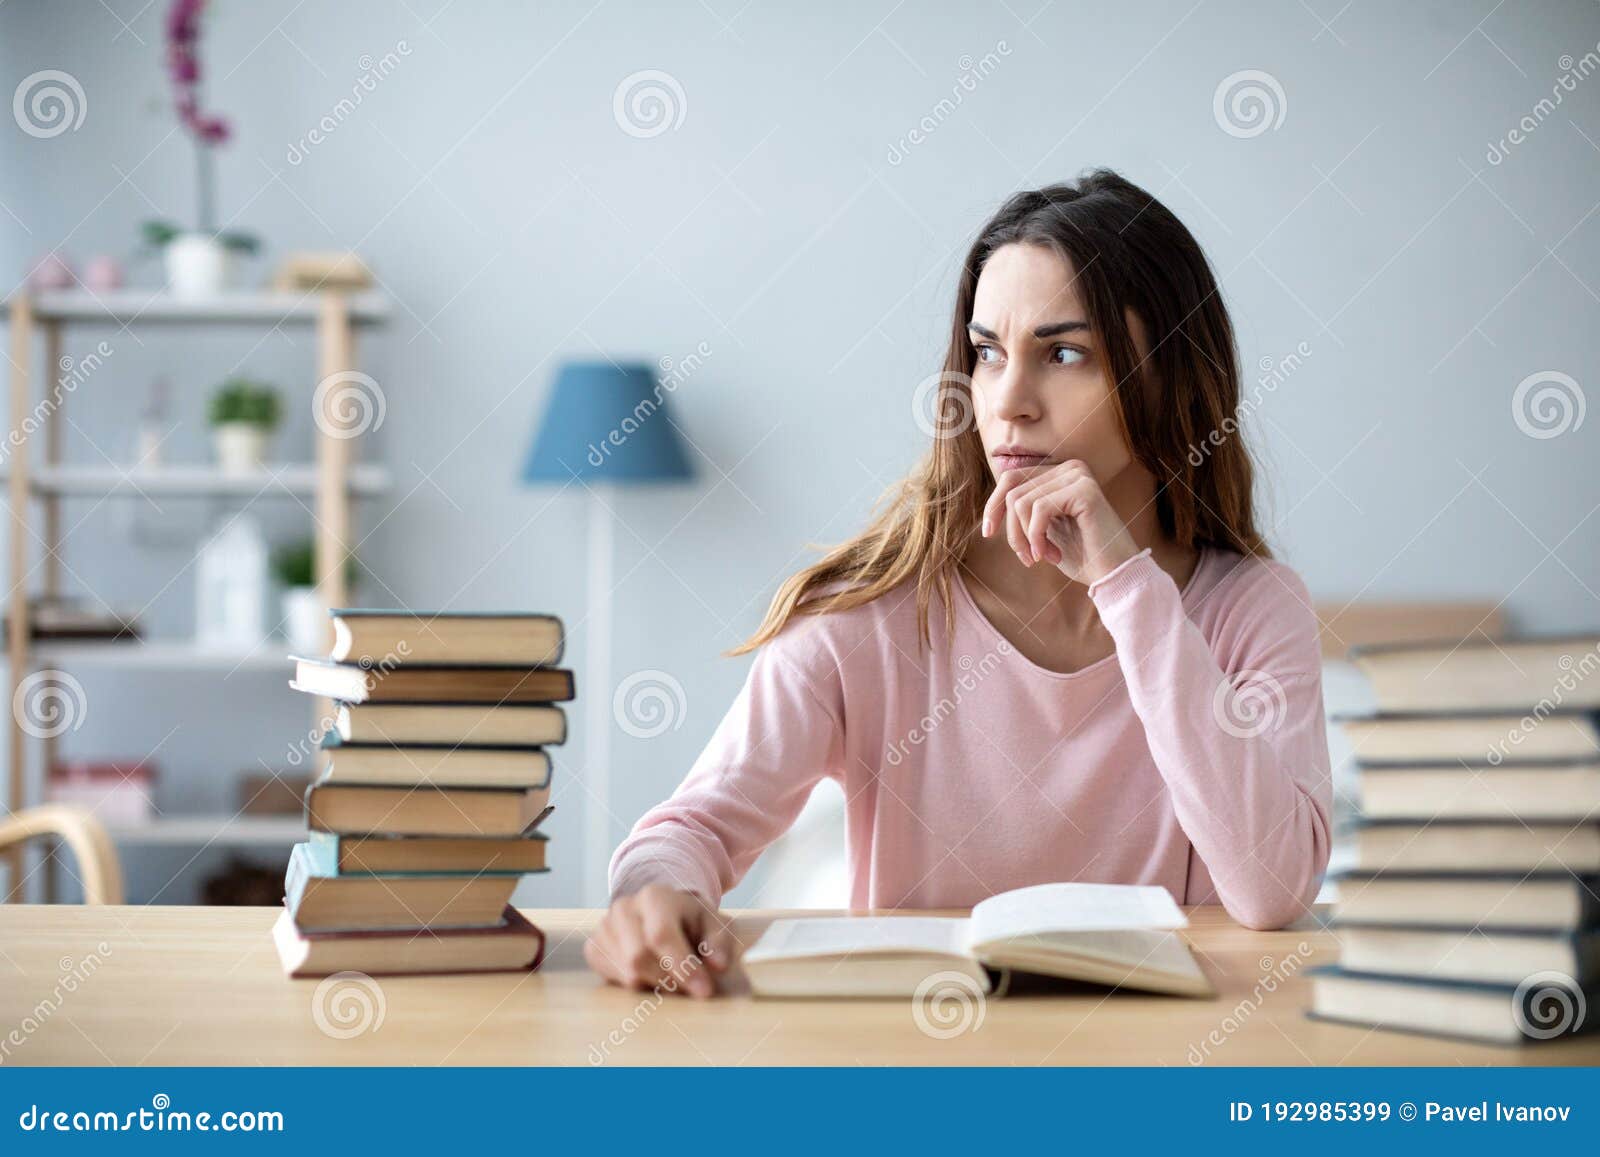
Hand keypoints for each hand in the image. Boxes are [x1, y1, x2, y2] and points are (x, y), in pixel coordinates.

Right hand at [584, 884, 736, 997]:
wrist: (662, 912)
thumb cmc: (691, 921)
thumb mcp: (713, 924)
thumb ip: (719, 942)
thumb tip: (717, 966)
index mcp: (654, 896)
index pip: (661, 935)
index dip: (682, 966)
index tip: (704, 990)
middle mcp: (623, 907)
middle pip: (638, 958)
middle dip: (668, 980)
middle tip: (689, 988)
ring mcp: (604, 928)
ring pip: (626, 973)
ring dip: (655, 984)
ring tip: (672, 975)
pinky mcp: (593, 948)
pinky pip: (613, 979)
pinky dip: (637, 985)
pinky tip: (651, 973)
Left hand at [980, 460, 1139, 584]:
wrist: (1114, 575)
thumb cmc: (1081, 556)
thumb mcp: (1044, 529)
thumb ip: (1024, 509)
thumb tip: (993, 501)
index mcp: (1061, 473)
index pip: (1011, 478)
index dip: (993, 505)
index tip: (988, 533)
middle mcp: (1070, 468)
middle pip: (1012, 489)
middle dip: (1011, 528)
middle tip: (1026, 557)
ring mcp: (1078, 476)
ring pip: (1020, 502)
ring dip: (1026, 538)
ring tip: (1043, 557)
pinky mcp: (1084, 490)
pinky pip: (1038, 510)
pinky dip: (1037, 537)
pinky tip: (1051, 556)